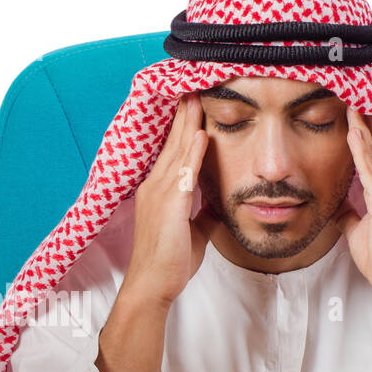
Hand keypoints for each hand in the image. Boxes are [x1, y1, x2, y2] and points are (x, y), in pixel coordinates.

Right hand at [122, 93, 220, 305]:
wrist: (152, 285)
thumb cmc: (169, 261)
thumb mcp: (193, 231)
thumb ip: (204, 213)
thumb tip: (219, 202)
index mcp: (160, 191)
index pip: (173, 152)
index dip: (183, 128)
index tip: (193, 105)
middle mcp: (156, 187)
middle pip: (172, 143)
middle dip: (184, 115)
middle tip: (194, 86)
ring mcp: (160, 195)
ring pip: (176, 151)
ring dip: (187, 123)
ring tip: (197, 97)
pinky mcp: (169, 206)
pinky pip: (183, 173)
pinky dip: (192, 152)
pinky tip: (200, 134)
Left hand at [337, 106, 371, 302]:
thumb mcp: (360, 229)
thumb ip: (351, 212)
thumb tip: (338, 203)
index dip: (369, 126)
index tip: (356, 104)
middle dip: (367, 116)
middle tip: (354, 89)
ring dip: (363, 123)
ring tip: (351, 98)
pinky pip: (371, 168)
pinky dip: (362, 148)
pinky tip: (353, 130)